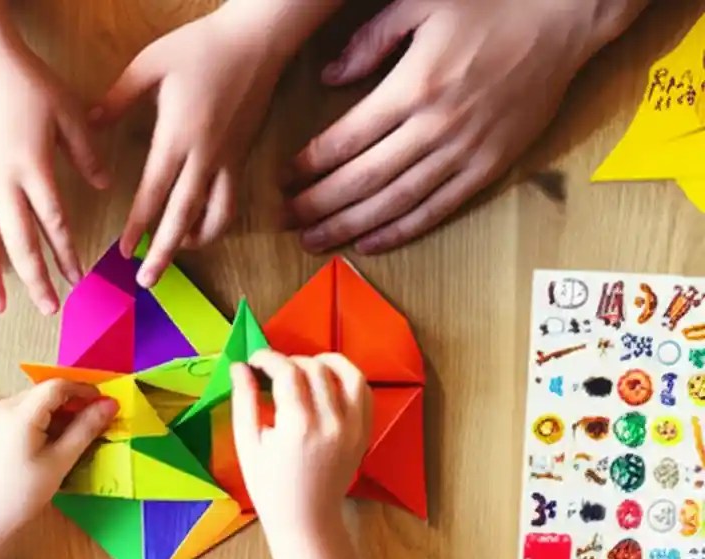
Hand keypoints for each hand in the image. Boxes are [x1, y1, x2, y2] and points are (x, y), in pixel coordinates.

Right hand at [0, 23, 108, 315]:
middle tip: (48, 308)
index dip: (67, 254)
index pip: (54, 223)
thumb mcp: (68, 111)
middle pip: (20, 243)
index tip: (77, 277)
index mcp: (34, 169)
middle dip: (36, 279)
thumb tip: (105, 184)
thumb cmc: (25, 80)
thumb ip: (87, 151)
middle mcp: (0, 183)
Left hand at [0, 381, 117, 549]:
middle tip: (96, 422)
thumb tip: (110, 404)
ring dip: (58, 414)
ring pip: (34, 404)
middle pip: (45, 393)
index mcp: (19, 412)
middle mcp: (3, 407)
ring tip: (77, 437)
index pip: (57, 386)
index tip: (107, 403)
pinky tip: (53, 444)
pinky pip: (22, 416)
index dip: (85, 390)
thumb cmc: (22, 495)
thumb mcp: (59, 462)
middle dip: (73, 403)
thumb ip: (85, 429)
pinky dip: (42, 422)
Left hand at [94, 1, 293, 287]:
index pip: (154, 194)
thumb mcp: (149, 65)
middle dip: (164, 253)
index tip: (123, 252)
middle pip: (184, 218)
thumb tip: (91, 123)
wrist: (256, 40)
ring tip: (176, 252)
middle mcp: (205, 156)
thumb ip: (117, 99)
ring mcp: (228, 159)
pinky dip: (216, 221)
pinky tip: (200, 225)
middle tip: (148, 281)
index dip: (137, 227)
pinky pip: (232, 201)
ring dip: (195, 241)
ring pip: (216, 216)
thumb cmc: (201, 47)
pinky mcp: (243, 156)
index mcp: (178, 136)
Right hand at [230, 351, 371, 537]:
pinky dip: (347, 378)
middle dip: (290, 360)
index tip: (254, 361)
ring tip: (306, 366)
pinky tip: (328, 382)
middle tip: (273, 371)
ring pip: (347, 372)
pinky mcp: (364, 432)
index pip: (287, 372)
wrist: (306, 519)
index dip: (268, 358)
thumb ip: (244, 401)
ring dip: (325, 361)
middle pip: (314, 368)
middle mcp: (330, 423)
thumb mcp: (247, 444)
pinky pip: (363, 391)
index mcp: (297, 427)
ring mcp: (353, 427)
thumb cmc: (269, 486)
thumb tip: (239, 366)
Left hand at [286, 0, 643, 253]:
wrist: (567, 15)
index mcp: (415, 86)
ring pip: (397, 201)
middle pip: (364, 179)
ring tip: (315, 240)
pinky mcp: (492, 165)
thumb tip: (328, 78)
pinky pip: (439, 207)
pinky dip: (402, 230)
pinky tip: (370, 242)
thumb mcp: (421, 3)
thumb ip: (370, 41)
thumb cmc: (492, 2)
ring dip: (351, 226)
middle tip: (285, 221)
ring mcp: (467, 150)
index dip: (309, 164)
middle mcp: (438, 126)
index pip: (347, 139)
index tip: (282, 179)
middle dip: (319, 204)